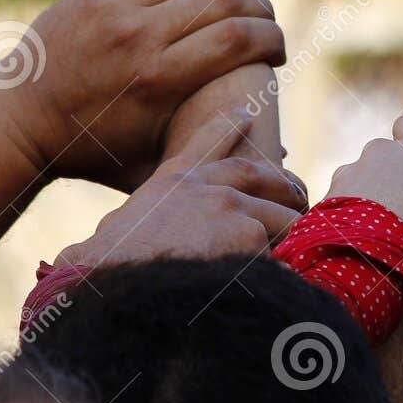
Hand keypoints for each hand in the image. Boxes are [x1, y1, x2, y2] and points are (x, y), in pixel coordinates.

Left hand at [0, 0, 284, 188]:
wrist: (19, 121)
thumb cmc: (96, 152)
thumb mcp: (154, 165)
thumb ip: (214, 154)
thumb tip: (282, 155)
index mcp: (156, 80)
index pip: (239, 39)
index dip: (273, 40)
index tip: (280, 54)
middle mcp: (137, 35)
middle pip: (228, 0)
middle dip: (264, 11)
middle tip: (269, 28)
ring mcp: (115, 4)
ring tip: (251, 2)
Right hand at [56, 110, 304, 268]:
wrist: (106, 289)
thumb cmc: (102, 271)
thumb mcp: (119, 232)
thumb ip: (151, 225)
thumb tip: (162, 242)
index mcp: (173, 183)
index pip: (207, 144)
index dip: (228, 127)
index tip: (246, 112)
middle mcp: (208, 188)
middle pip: (265, 181)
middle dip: (287, 188)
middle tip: (301, 196)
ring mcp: (232, 208)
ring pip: (280, 224)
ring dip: (286, 241)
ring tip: (294, 260)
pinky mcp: (248, 237)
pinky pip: (277, 260)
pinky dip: (278, 276)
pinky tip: (274, 290)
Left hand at [327, 112, 402, 280]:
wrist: (374, 255)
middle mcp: (383, 151)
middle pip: (387, 153)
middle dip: (395, 175)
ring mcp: (351, 172)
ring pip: (360, 177)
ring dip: (369, 196)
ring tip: (383, 229)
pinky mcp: (326, 198)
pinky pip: (338, 203)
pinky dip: (348, 217)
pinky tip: (361, 240)